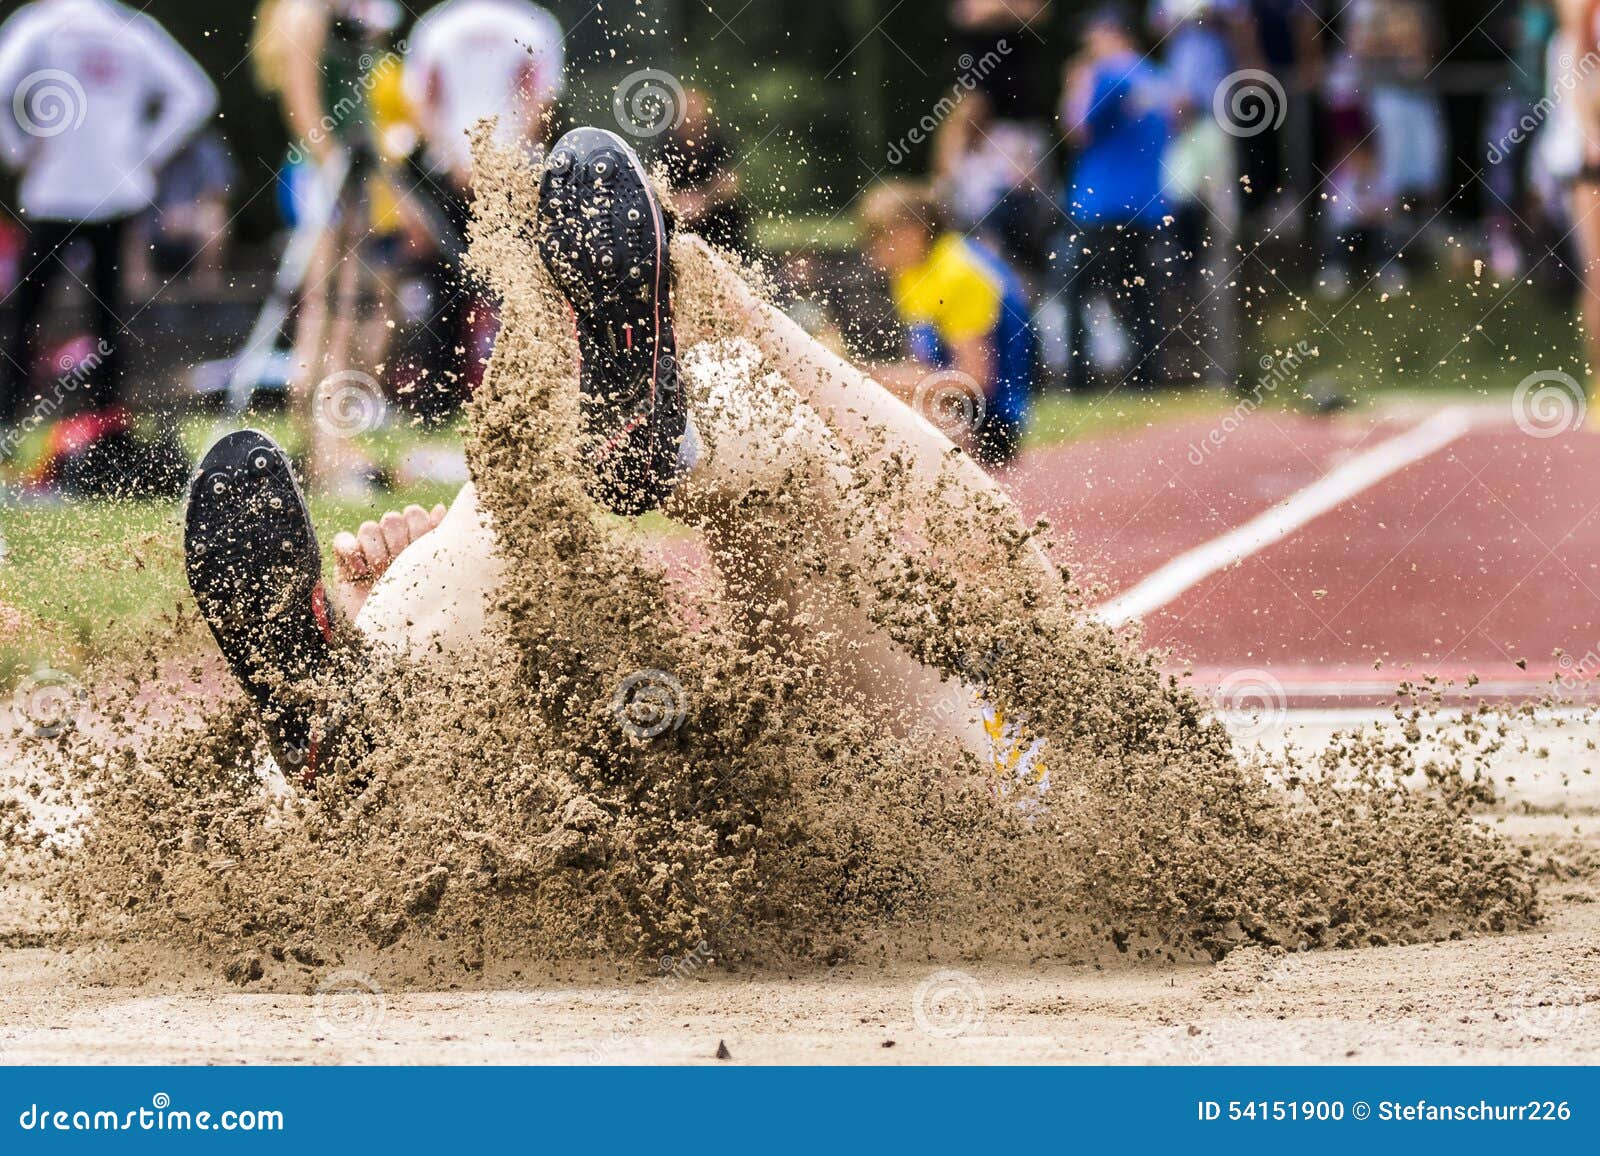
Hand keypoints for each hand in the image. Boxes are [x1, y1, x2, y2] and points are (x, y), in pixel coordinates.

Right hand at [331, 503, 447, 616]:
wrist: (387, 639)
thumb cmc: (417, 608)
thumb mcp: (433, 574)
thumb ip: (435, 541)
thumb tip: (439, 508)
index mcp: (415, 540)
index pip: (414, 514)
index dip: (417, 530)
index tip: (419, 555)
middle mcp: (391, 542)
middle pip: (392, 518)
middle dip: (398, 542)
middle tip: (398, 566)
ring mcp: (367, 549)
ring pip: (369, 527)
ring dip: (376, 551)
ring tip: (379, 574)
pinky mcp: (344, 560)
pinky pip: (342, 539)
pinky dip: (350, 551)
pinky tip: (359, 571)